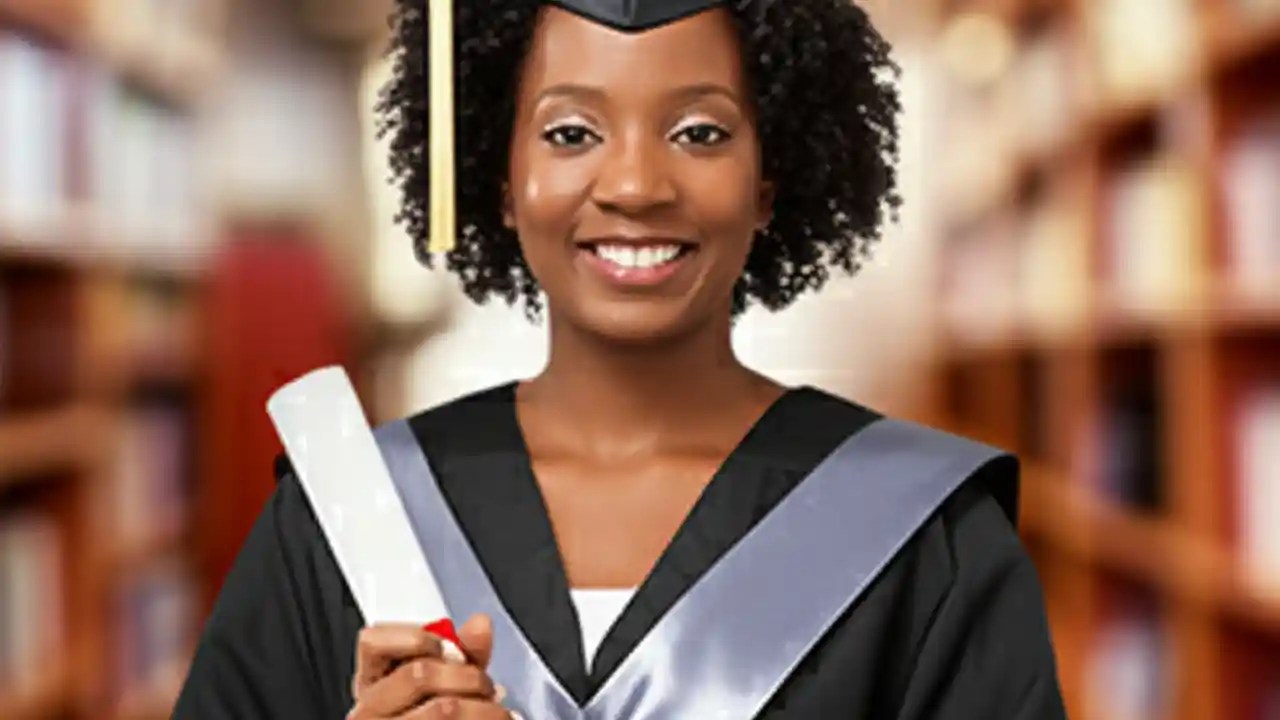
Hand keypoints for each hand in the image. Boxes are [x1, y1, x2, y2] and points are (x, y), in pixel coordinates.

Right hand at [348, 613, 517, 718]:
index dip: (417, 637)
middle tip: (488, 686)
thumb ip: (462, 655)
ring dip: (486, 708)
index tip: (450, 649)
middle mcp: (368, 711)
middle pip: (419, 673)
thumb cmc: (431, 719)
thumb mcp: (441, 685)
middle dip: (469, 675)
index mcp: (372, 684)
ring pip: (444, 708)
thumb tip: (480, 625)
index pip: (373, 641)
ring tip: (499, 712)